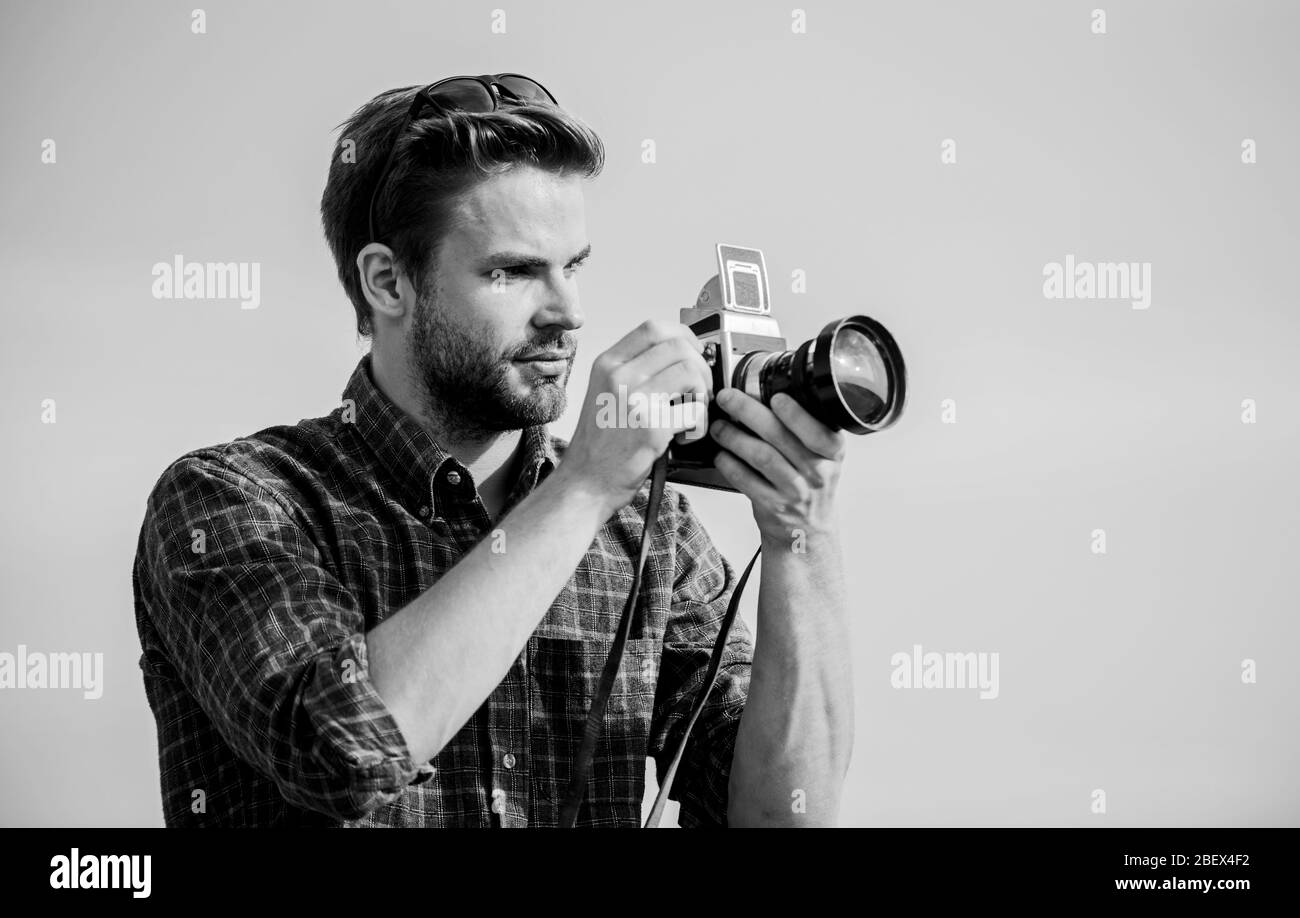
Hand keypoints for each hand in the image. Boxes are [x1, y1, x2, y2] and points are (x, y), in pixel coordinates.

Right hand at [558, 320, 712, 516]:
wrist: (585, 481)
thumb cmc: (600, 443)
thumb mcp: (605, 393)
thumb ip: (634, 372)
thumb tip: (681, 356)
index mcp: (607, 364)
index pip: (654, 328)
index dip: (684, 336)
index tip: (693, 353)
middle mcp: (618, 376)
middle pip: (679, 346)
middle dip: (700, 367)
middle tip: (698, 390)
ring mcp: (634, 400)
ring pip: (692, 372)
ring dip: (703, 394)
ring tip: (692, 413)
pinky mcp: (651, 427)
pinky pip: (695, 411)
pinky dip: (700, 425)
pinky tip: (686, 436)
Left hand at [709, 388, 845, 542]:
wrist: (807, 531)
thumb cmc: (810, 485)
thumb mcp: (823, 457)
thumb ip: (805, 431)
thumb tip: (764, 396)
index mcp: (832, 454)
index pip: (819, 433)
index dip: (796, 415)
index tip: (776, 397)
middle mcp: (817, 473)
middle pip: (780, 438)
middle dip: (749, 412)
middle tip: (728, 398)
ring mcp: (795, 492)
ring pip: (761, 457)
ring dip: (734, 437)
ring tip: (719, 426)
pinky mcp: (773, 506)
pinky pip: (746, 481)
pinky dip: (729, 465)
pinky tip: (721, 454)